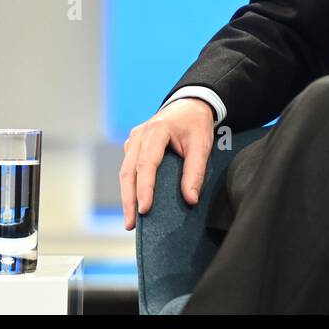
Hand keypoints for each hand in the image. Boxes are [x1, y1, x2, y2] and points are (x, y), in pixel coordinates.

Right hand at [119, 98, 215, 230]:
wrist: (190, 104)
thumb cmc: (196, 124)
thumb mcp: (202, 145)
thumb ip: (195, 171)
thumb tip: (191, 200)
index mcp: (157, 130)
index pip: (146, 164)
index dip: (144, 189)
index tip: (144, 210)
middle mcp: (140, 135)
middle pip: (129, 171)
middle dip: (129, 200)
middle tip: (130, 224)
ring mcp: (134, 139)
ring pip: (125, 171)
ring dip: (127, 196)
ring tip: (130, 220)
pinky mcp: (133, 146)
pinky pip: (128, 168)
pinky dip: (130, 186)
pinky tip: (134, 202)